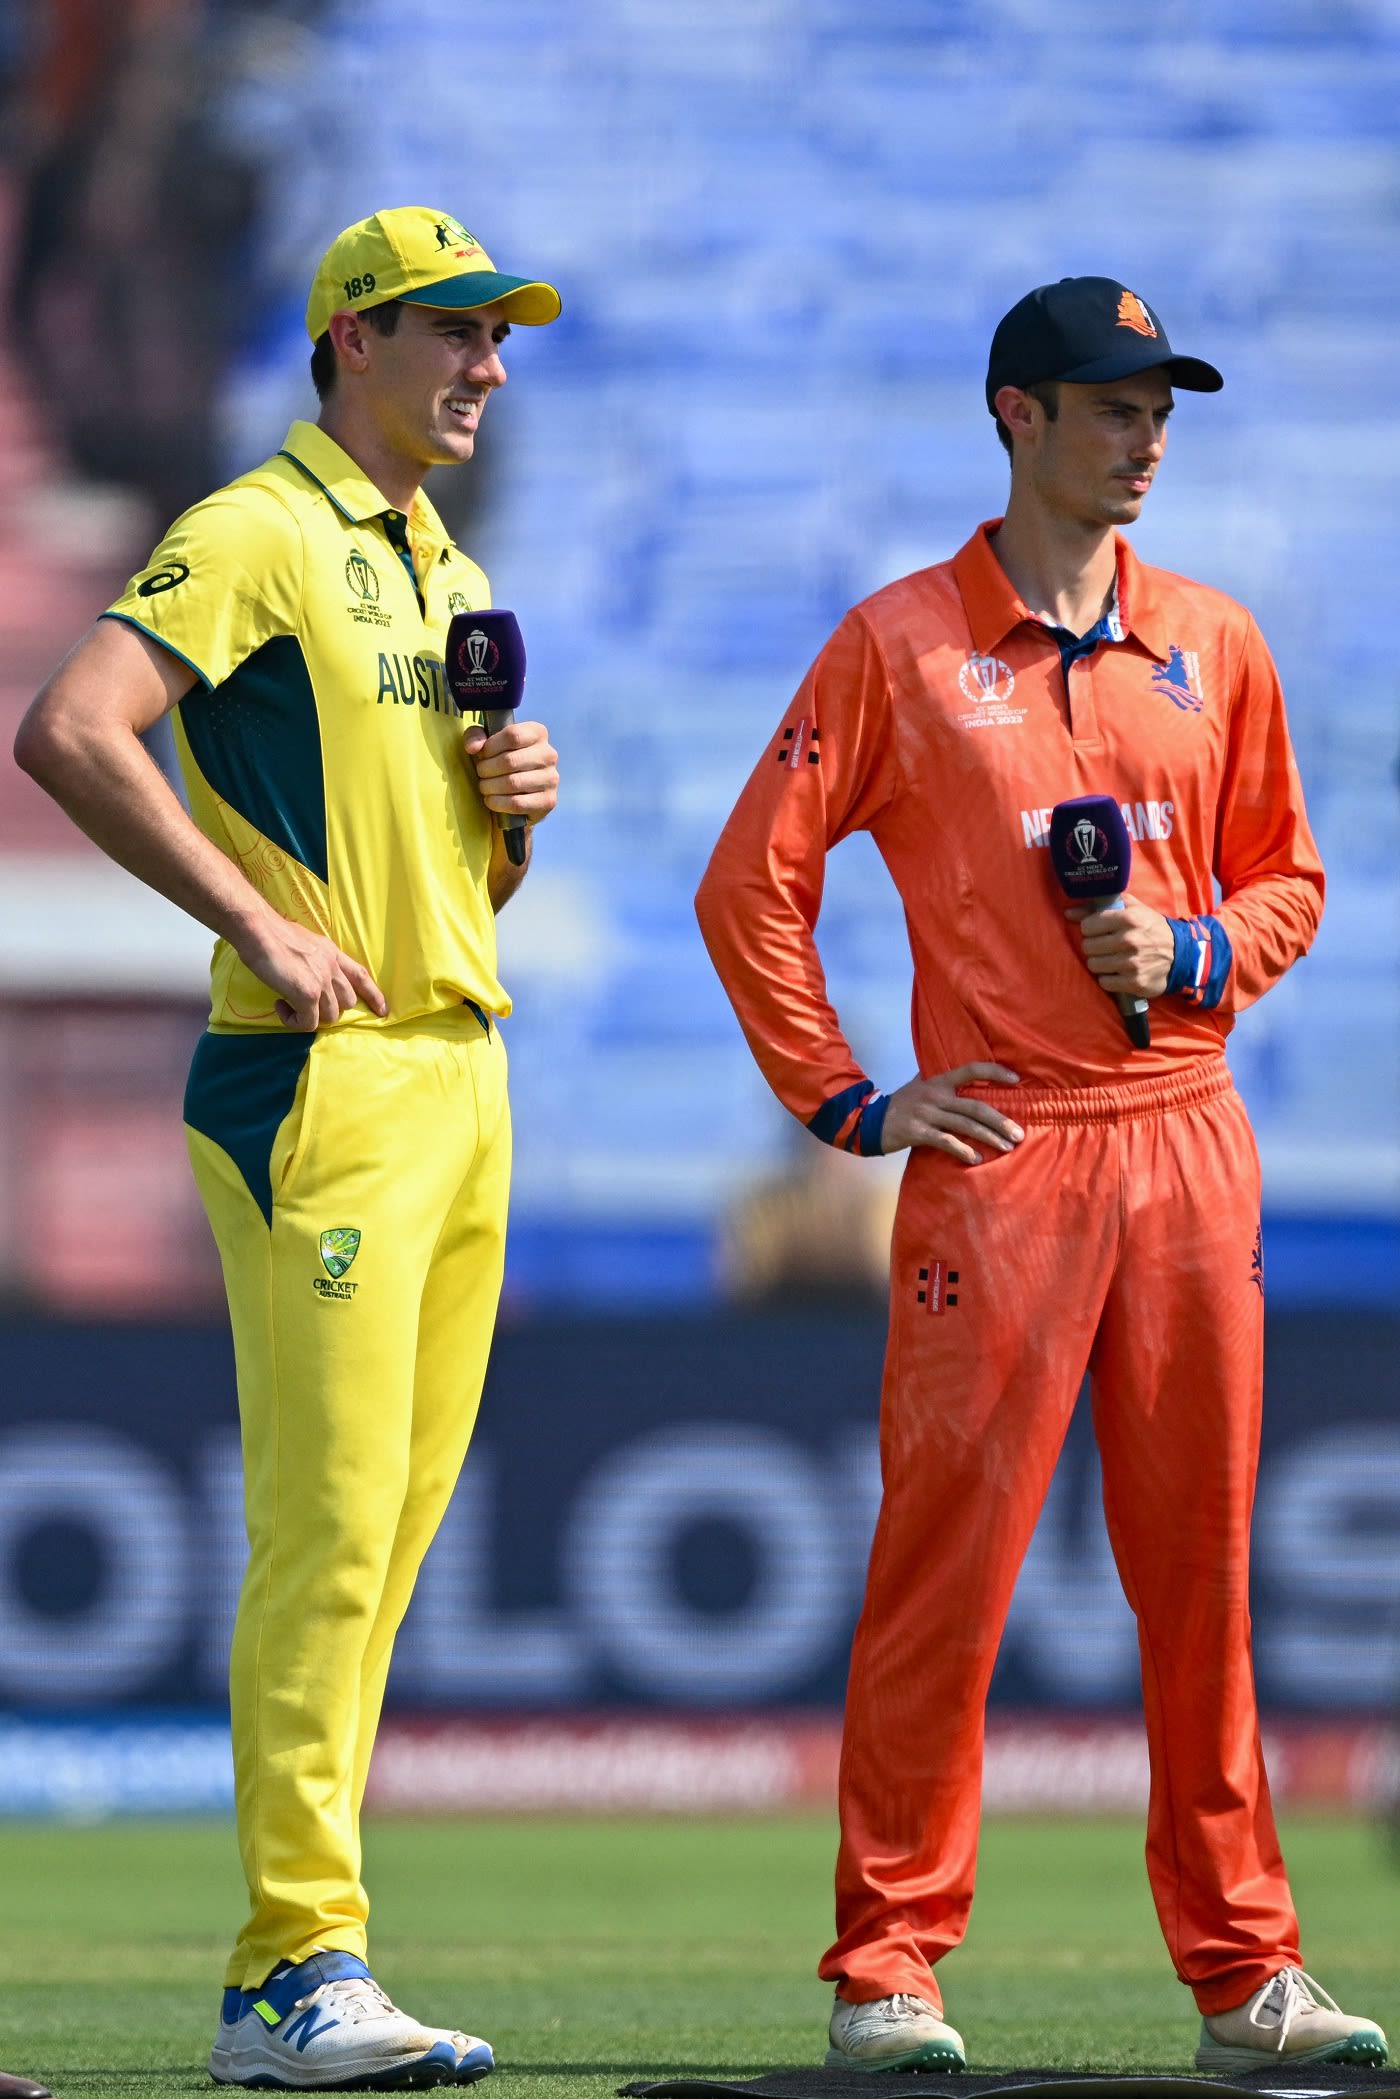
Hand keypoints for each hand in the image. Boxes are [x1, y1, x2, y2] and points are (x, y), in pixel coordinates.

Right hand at [234, 909, 387, 1031]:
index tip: (383, 1010)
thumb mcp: (306, 942)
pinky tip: (280, 1006)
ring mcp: (322, 981)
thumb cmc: (273, 934)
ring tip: (288, 1004)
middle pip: (347, 1002)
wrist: (259, 930)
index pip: (361, 976)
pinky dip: (294, 1021)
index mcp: (333, 954)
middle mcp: (332, 968)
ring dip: (310, 1016)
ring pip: (330, 1016)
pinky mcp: (307, 994)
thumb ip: (315, 959)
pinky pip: (308, 1023)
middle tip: (305, 1004)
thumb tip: (308, 974)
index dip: (374, 995)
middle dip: (329, 1009)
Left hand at [464, 718, 558, 825]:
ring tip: (485, 786)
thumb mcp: (486, 742)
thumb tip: (474, 747)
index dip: (491, 747)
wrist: (517, 791)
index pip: (513, 735)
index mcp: (537, 733)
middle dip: (487, 769)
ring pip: (513, 783)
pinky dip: (498, 803)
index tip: (482, 755)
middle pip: (510, 761)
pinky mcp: (548, 801)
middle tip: (481, 774)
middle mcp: (549, 754)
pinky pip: (517, 803)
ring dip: (490, 787)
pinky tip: (491, 800)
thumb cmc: (500, 761)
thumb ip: (475, 736)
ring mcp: (551, 778)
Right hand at [880, 1063, 1023, 1165]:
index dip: (994, 1072)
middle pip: (975, 1106)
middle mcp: (934, 1094)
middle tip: (1019, 1134)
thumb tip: (961, 1073)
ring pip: (965, 1125)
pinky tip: (976, 1159)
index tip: (1016, 1080)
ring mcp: (926, 1113)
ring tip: (1007, 1147)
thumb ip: (938, 1078)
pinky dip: (963, 1150)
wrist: (869, 1121)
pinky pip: (946, 1141)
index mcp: (938, 1081)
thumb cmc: (899, 1104)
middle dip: (1000, 1121)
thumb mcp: (917, 1084)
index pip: (971, 1069)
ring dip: (989, 1137)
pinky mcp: (917, 1132)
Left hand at [1064, 891, 1173, 997]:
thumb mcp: (1131, 909)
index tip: (1098, 931)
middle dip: (1094, 946)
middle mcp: (1130, 940)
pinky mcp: (1135, 982)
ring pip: (1093, 965)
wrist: (1181, 954)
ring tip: (1111, 959)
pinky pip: (1105, 982)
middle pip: (1088, 946)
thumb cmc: (1150, 928)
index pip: (1088, 926)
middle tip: (1105, 946)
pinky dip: (1108, 978)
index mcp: (1128, 918)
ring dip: (1100, 963)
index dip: (1090, 929)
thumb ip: (1098, 907)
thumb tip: (1068, 913)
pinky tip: (1117, 972)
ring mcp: (1132, 963)